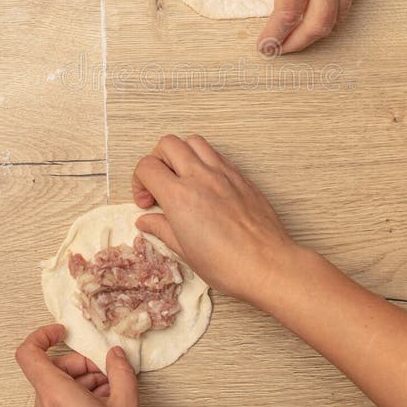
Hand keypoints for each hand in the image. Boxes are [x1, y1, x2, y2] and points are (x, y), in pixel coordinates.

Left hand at [15, 324, 151, 406]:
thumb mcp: (127, 405)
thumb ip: (120, 371)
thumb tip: (114, 355)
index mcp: (56, 398)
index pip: (28, 354)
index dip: (42, 336)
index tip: (63, 332)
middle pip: (50, 372)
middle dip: (79, 365)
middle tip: (106, 374)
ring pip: (55, 392)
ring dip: (82, 385)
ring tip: (112, 396)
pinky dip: (77, 403)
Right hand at [132, 134, 297, 305]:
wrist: (267, 265)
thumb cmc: (229, 264)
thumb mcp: (185, 251)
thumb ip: (162, 229)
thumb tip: (147, 221)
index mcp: (180, 196)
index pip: (147, 166)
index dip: (139, 182)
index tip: (146, 201)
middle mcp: (201, 177)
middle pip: (168, 144)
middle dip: (156, 160)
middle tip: (159, 186)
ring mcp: (223, 173)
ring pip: (193, 141)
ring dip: (181, 154)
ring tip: (182, 179)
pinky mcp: (241, 176)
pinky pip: (216, 154)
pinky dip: (204, 160)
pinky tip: (205, 185)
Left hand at [229, 0, 385, 54]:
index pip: (286, 13)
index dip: (274, 36)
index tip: (264, 47)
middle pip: (315, 26)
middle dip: (297, 45)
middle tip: (280, 50)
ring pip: (336, 18)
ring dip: (316, 34)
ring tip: (299, 38)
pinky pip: (348, 1)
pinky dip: (333, 16)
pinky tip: (322, 15)